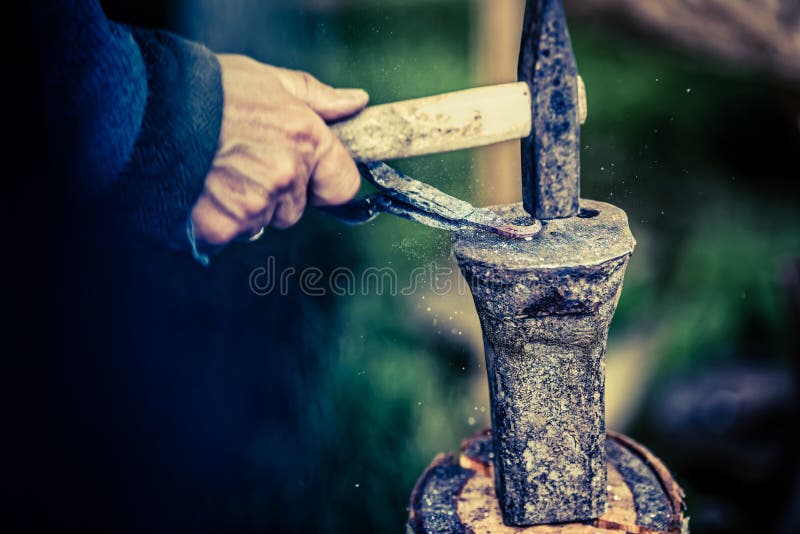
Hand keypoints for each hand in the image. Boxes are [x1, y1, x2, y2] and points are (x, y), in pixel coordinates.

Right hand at [191, 54, 368, 244]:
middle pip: (295, 208)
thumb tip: (356, 105)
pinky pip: (228, 236)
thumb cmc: (207, 89)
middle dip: (274, 193)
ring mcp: (253, 204)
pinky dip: (213, 222)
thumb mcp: (268, 80)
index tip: (303, 175)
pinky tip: (198, 192)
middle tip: (238, 162)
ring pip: (260, 222)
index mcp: (305, 138)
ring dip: (241, 207)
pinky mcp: (220, 227)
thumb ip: (317, 99)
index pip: (342, 185)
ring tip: (214, 173)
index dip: (323, 182)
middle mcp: (285, 175)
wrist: (145, 106)